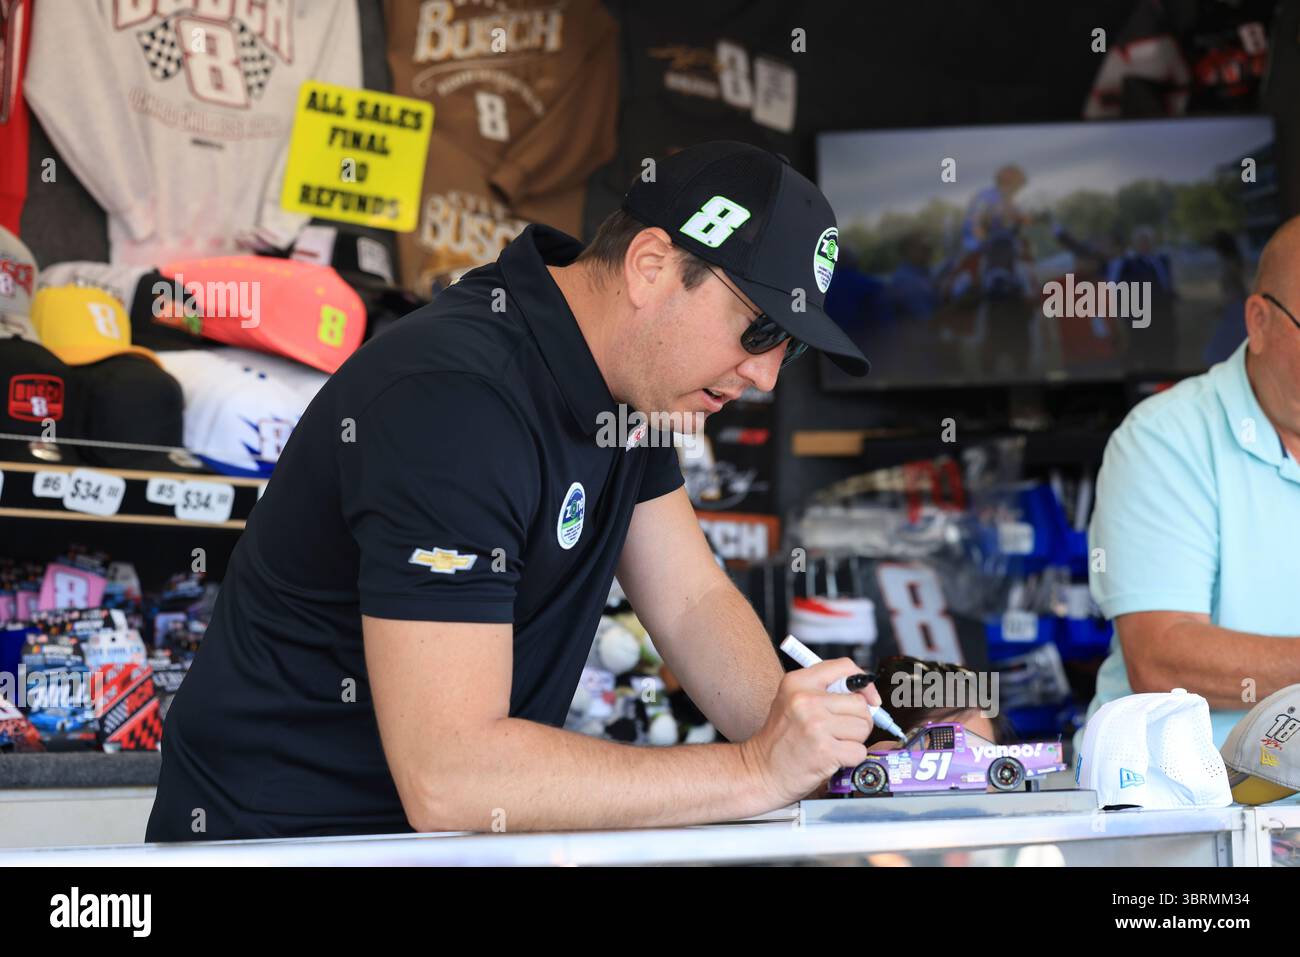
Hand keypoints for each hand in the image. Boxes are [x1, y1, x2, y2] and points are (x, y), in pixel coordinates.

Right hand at [740, 658, 876, 805]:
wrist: (761, 770)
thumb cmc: (780, 739)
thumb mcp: (792, 701)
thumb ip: (825, 691)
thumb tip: (867, 695)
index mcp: (798, 682)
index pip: (845, 667)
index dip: (864, 683)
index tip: (868, 698)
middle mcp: (805, 699)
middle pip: (860, 703)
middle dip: (859, 720)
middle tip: (841, 731)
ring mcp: (815, 725)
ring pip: (863, 727)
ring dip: (854, 740)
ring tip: (833, 743)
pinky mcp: (824, 750)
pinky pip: (859, 751)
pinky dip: (851, 758)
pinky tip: (833, 758)